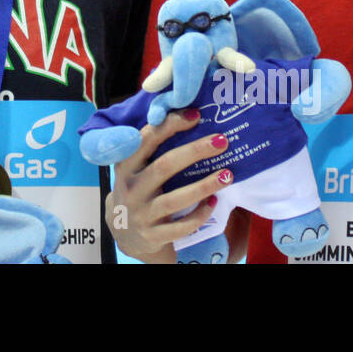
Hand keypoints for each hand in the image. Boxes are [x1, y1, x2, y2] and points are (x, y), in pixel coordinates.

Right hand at [104, 109, 234, 262]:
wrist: (124, 232)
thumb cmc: (137, 188)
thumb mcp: (134, 167)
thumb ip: (150, 147)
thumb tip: (186, 115)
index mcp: (125, 165)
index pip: (146, 140)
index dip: (170, 126)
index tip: (196, 115)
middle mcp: (131, 188)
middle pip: (165, 166)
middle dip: (195, 151)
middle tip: (221, 141)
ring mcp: (142, 214)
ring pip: (176, 199)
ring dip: (205, 185)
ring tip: (228, 174)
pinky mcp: (154, 235)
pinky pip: (182, 226)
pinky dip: (200, 214)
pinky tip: (214, 202)